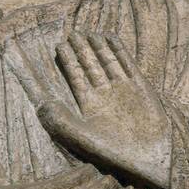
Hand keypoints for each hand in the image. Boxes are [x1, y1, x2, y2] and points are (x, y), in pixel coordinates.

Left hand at [40, 32, 171, 188]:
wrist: (148, 156)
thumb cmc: (113, 151)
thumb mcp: (81, 136)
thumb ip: (60, 120)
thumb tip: (41, 105)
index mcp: (90, 106)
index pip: (76, 78)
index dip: (68, 61)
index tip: (60, 44)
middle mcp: (105, 95)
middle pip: (90, 66)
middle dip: (82, 50)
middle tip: (73, 32)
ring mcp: (123, 89)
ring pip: (108, 62)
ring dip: (98, 47)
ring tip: (90, 32)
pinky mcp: (140, 86)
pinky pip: (127, 64)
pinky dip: (119, 50)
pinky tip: (111, 37)